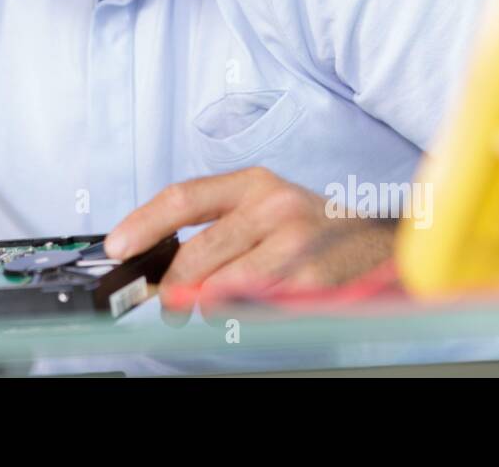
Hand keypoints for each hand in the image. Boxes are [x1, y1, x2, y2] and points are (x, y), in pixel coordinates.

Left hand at [104, 167, 395, 316]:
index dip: (142, 224)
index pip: (183, 197)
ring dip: (207, 303)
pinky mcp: (313, 280)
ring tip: (212, 306)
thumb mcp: (265, 207)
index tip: (117, 247)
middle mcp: (274, 206)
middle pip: (198, 252)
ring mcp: (295, 243)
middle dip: (172, 285)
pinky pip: (256, 308)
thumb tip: (158, 258)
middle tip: (167, 302)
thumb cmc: (313, 227)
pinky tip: (248, 310)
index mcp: (254, 183)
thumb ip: (216, 225)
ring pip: (222, 286)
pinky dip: (243, 315)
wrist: (381, 244)